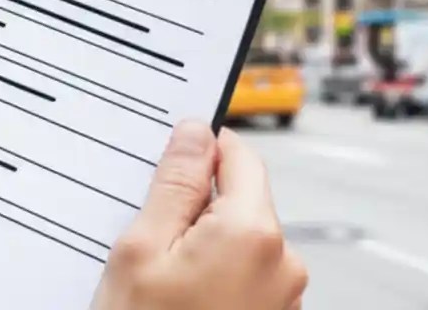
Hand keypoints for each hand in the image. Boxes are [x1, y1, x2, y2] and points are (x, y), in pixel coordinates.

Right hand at [92, 120, 306, 309]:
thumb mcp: (142, 251)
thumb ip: (174, 185)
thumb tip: (194, 134)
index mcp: (254, 232)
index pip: (239, 156)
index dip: (200, 153)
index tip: (171, 163)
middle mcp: (284, 261)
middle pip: (241, 202)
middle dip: (197, 211)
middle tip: (150, 242)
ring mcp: (285, 296)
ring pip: (241, 242)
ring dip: (206, 248)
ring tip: (162, 284)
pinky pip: (247, 277)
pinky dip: (217, 279)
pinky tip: (181, 302)